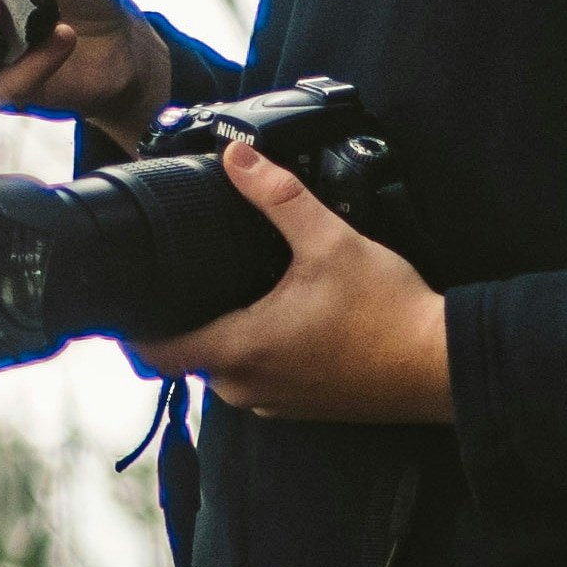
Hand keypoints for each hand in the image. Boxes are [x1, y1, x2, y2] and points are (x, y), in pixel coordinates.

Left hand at [141, 142, 452, 423]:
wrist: (441, 365)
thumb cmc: (388, 312)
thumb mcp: (330, 240)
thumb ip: (278, 196)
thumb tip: (237, 158)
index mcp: (242, 349)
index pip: (156, 352)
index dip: (131, 327)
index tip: (125, 299)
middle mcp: (248, 387)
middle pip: (187, 357)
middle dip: (180, 321)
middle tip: (181, 277)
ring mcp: (275, 403)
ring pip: (222, 370)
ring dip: (219, 336)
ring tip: (228, 291)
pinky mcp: (302, 408)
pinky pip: (256, 381)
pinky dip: (254, 353)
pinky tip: (276, 318)